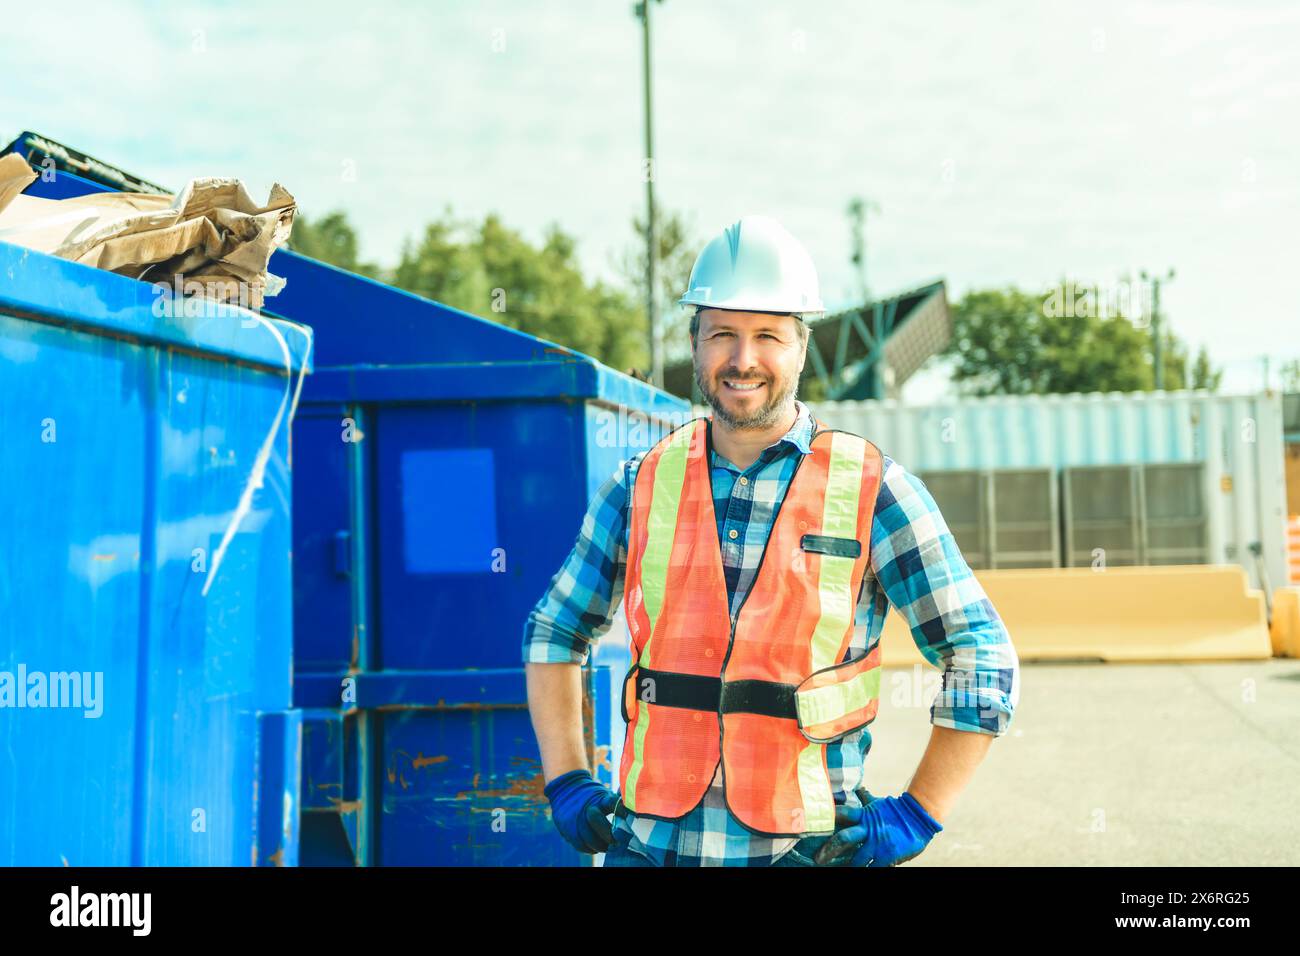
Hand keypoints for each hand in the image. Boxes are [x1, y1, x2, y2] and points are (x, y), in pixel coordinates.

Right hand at [543, 769, 618, 853]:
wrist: (566, 789)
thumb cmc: (592, 796)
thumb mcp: (604, 795)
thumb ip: (616, 805)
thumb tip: (633, 814)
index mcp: (600, 797)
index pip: (612, 802)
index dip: (620, 812)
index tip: (626, 822)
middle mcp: (587, 806)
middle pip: (596, 820)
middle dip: (608, 834)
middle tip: (617, 843)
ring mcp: (576, 818)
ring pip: (588, 837)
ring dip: (600, 846)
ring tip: (608, 848)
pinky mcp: (568, 828)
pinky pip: (580, 844)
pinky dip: (590, 849)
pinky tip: (596, 848)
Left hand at [813, 791, 942, 866]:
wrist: (920, 818)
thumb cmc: (897, 810)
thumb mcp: (879, 802)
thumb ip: (866, 798)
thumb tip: (858, 787)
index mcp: (864, 815)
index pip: (842, 814)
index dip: (828, 818)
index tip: (812, 824)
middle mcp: (868, 829)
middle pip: (843, 839)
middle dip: (828, 849)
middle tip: (817, 859)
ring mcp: (878, 843)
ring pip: (856, 858)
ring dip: (846, 866)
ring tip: (835, 869)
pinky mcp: (887, 855)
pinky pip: (873, 867)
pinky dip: (866, 870)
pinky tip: (860, 871)